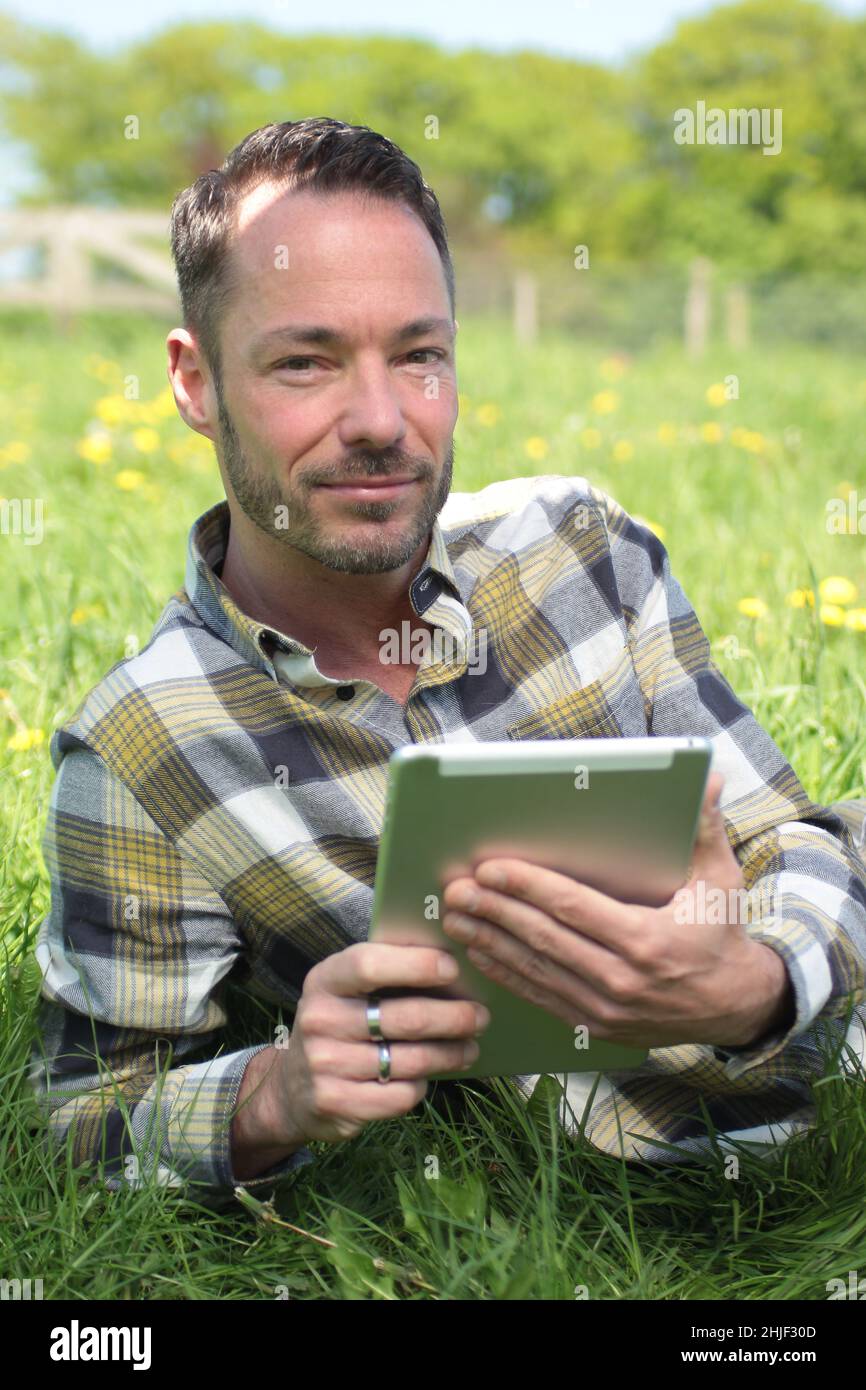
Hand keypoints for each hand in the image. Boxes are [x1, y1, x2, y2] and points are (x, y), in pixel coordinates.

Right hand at [261, 943, 489, 1148]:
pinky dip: (420, 1086)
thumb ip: (386, 974)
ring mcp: (325, 1064)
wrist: (291, 1088)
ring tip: (469, 1048)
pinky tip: (427, 1077)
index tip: (453, 968)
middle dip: (455, 1017)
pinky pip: (399, 1095)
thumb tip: (452, 962)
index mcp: (325, 980)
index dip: (417, 965)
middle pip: (406, 1017)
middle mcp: (320, 1020)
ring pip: (411, 1061)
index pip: (370, 964)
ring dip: (450, 1054)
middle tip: (481, 1016)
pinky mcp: (336, 1103)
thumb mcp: (346, 991)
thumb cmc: (338, 1025)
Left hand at [440, 772, 792, 1050]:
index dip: (527, 887)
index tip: (489, 869)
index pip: (573, 908)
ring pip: (535, 970)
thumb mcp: (721, 880)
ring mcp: (606, 1008)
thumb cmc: (722, 933)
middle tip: (455, 890)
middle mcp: (622, 979)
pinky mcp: (596, 1026)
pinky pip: (542, 998)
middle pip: (544, 938)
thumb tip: (706, 777)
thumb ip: (704, 828)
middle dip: (495, 911)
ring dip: (490, 942)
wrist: (737, 1007)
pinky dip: (507, 975)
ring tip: (455, 917)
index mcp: (648, 941)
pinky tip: (481, 953)